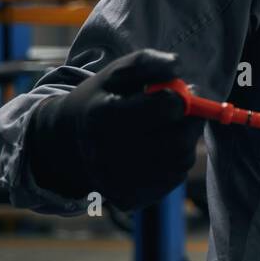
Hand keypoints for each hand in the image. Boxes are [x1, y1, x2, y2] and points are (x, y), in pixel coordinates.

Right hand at [26, 49, 203, 209]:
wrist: (67, 145)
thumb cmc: (100, 101)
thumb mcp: (116, 74)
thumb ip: (148, 62)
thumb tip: (178, 65)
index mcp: (103, 117)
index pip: (165, 107)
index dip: (180, 97)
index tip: (179, 94)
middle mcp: (109, 154)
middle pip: (178, 140)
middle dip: (192, 121)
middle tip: (187, 111)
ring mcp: (120, 181)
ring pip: (181, 159)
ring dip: (185, 140)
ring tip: (168, 128)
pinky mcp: (132, 198)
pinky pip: (174, 179)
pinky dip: (176, 161)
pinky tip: (160, 149)